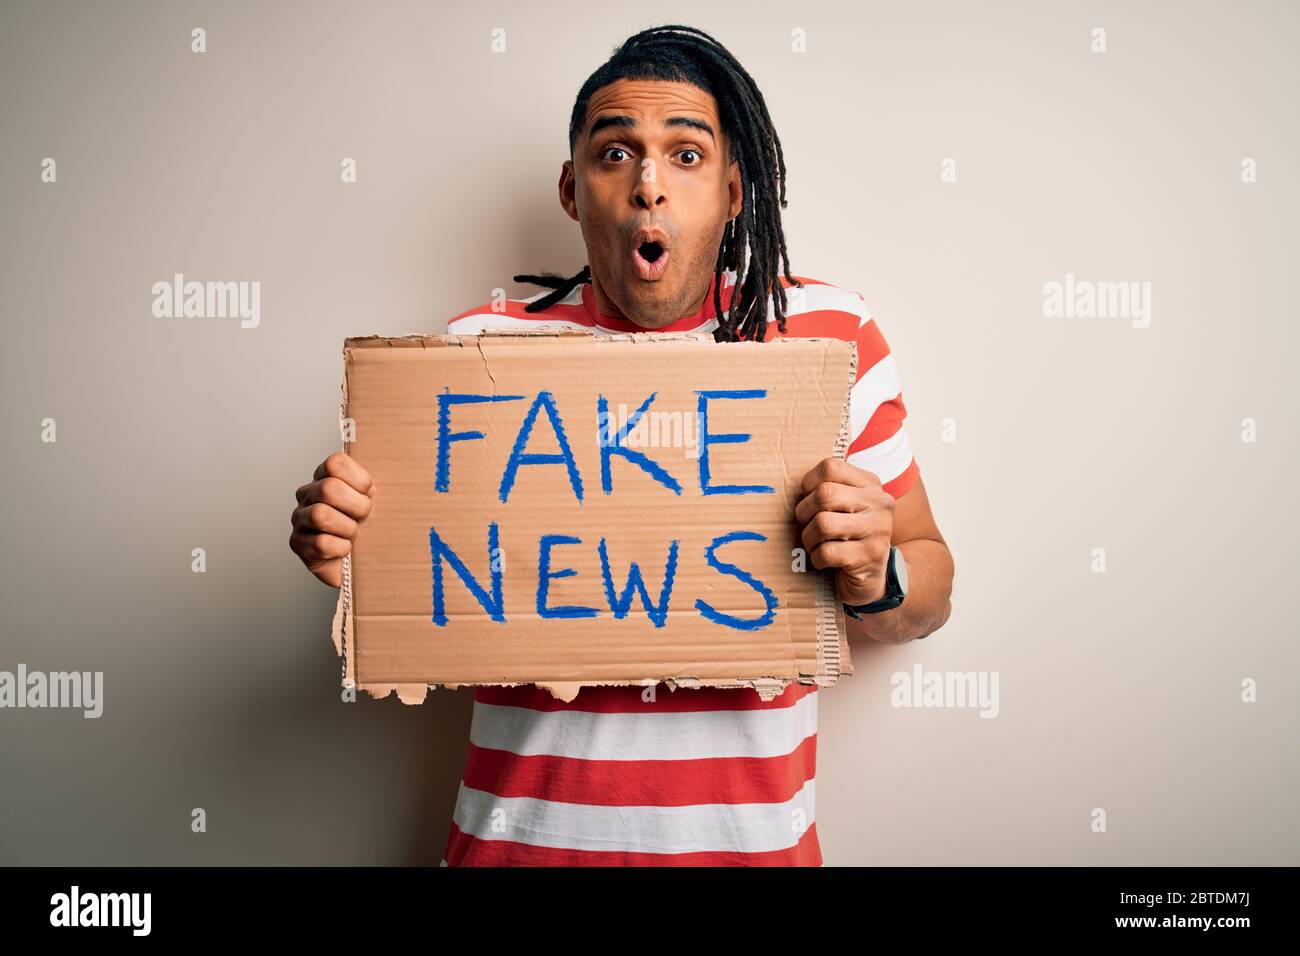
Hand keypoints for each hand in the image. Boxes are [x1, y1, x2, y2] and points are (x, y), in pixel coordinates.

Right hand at [289, 453, 375, 587]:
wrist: (359, 563)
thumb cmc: (367, 528)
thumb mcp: (374, 502)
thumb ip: (375, 488)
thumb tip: (392, 482)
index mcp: (326, 477)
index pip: (335, 463)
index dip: (359, 480)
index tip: (370, 494)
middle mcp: (308, 494)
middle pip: (328, 489)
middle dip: (356, 506)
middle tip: (364, 517)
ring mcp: (300, 518)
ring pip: (321, 515)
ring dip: (347, 528)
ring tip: (354, 534)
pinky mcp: (298, 543)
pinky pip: (321, 543)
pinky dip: (340, 548)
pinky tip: (344, 549)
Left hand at [793, 457, 894, 605]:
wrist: (872, 578)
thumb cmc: (848, 537)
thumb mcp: (845, 507)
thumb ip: (827, 489)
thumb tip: (787, 483)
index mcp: (871, 484)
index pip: (830, 467)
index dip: (809, 483)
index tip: (808, 498)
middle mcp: (879, 503)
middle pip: (825, 494)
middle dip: (805, 512)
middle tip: (806, 524)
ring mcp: (878, 530)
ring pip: (823, 523)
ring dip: (809, 537)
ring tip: (814, 543)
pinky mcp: (870, 557)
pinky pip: (827, 552)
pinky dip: (817, 558)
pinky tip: (824, 560)